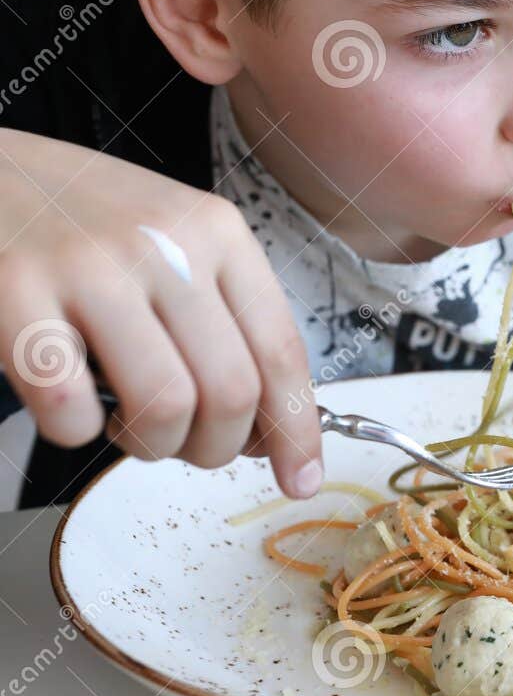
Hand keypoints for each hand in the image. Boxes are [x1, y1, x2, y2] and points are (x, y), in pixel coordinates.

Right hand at [0, 130, 321, 496]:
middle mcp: (166, 245)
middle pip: (232, 391)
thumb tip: (271, 429)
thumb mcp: (175, 241)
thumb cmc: (82, 216)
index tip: (301, 480)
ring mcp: (90, 268)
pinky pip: (69, 407)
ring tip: (125, 422)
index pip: (282, 351)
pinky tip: (69, 405)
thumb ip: (225, 320)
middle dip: (217, 448)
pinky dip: (74, 431)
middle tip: (185, 444)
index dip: (297, 430)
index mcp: (217, 232)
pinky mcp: (15, 293)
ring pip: (165, 406)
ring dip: (151, 445)